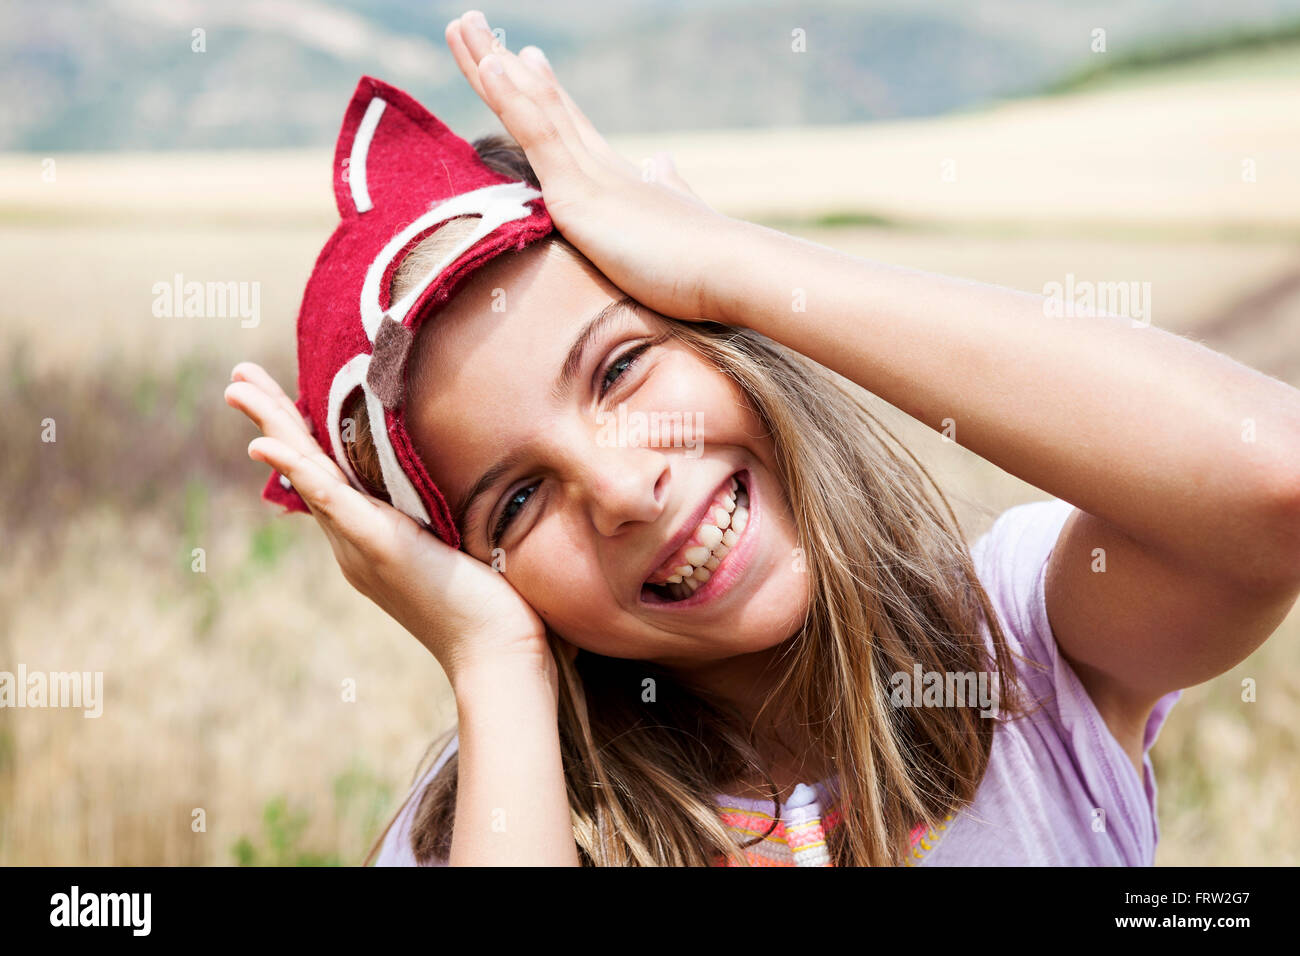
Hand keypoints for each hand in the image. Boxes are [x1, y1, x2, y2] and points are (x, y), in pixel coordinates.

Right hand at [224, 362, 575, 697]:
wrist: (500, 654)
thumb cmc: (498, 605)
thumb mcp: (468, 542)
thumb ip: (453, 513)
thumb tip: (476, 481)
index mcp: (373, 536)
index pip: (330, 472)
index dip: (303, 432)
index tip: (281, 392)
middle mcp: (355, 540)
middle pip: (305, 466)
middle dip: (272, 418)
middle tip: (237, 377)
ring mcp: (361, 545)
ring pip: (308, 473)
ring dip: (271, 427)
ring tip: (237, 387)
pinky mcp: (379, 547)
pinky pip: (330, 500)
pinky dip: (297, 469)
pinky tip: (264, 445)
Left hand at [445, 10, 735, 321]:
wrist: (729, 272)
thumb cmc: (706, 263)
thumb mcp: (677, 217)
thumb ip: (668, 187)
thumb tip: (661, 161)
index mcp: (618, 175)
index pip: (568, 125)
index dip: (541, 90)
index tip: (524, 56)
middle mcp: (600, 163)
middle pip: (540, 103)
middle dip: (503, 65)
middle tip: (472, 22)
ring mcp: (589, 174)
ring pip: (531, 106)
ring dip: (493, 64)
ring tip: (464, 22)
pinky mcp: (580, 194)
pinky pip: (538, 135)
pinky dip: (512, 99)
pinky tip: (491, 65)